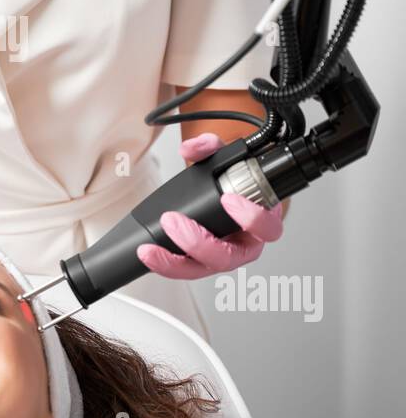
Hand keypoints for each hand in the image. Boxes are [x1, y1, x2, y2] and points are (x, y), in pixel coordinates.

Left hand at [136, 132, 283, 279]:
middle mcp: (245, 246)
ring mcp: (222, 257)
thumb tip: (192, 147)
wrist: (229, 197)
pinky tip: (149, 254)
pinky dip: (166, 264)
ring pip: (203, 269)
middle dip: (199, 243)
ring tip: (151, 250)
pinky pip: (186, 269)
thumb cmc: (234, 185)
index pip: (267, 228)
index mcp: (262, 222)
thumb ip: (211, 147)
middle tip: (175, 223)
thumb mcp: (226, 161)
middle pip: (228, 258)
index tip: (229, 199)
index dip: (250, 217)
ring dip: (176, 262)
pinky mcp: (201, 263)